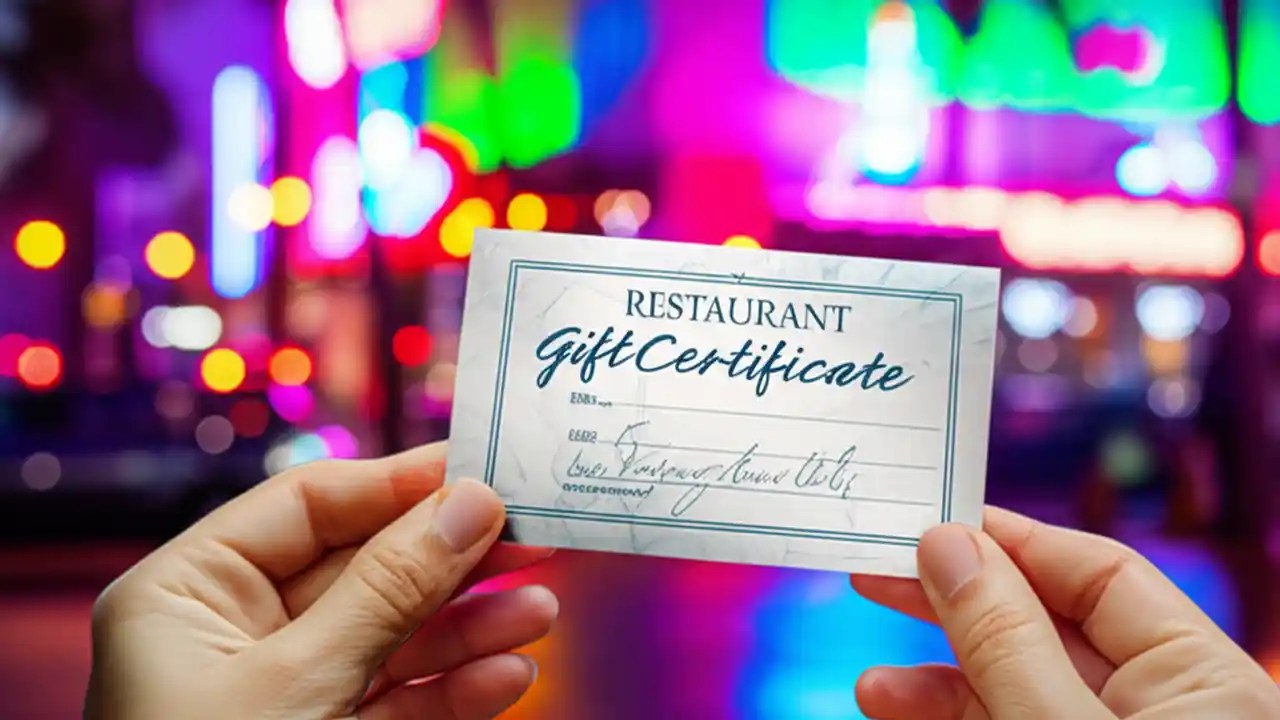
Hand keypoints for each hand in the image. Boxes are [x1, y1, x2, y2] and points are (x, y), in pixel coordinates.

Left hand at [85, 442, 557, 719]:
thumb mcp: (300, 682)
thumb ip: (388, 588)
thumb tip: (470, 502)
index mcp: (189, 594)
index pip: (307, 506)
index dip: (398, 484)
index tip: (483, 470)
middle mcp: (234, 635)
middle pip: (362, 569)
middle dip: (449, 560)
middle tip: (534, 532)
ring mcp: (283, 695)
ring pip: (393, 638)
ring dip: (469, 628)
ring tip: (540, 610)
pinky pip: (399, 703)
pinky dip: (455, 693)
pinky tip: (510, 677)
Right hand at [851, 507, 1279, 718]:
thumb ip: (1007, 642)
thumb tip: (948, 541)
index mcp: (1202, 680)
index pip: (1098, 574)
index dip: (1008, 541)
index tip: (926, 523)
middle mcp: (1163, 709)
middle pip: (1046, 626)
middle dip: (956, 604)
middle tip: (874, 573)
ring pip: (1017, 686)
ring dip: (938, 678)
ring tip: (874, 684)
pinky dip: (951, 715)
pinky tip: (894, 707)